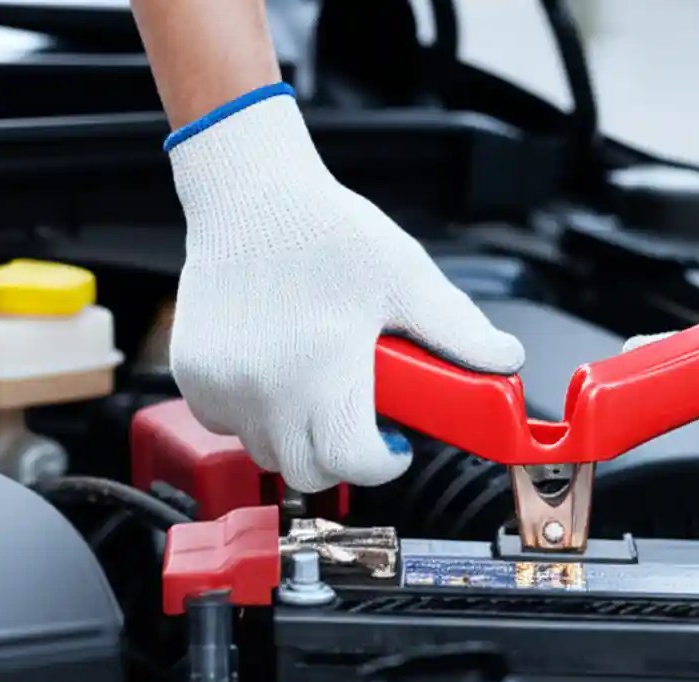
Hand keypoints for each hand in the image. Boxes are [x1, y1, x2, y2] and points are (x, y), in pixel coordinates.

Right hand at [167, 85, 523, 491]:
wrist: (250, 193)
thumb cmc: (325, 230)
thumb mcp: (406, 277)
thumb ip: (457, 329)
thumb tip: (506, 359)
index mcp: (321, 366)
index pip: (350, 460)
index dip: (382, 463)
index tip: (395, 447)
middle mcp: (263, 384)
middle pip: (307, 472)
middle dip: (342, 458)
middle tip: (360, 422)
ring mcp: (221, 383)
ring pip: (264, 450)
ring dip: (297, 437)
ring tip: (320, 389)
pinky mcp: (193, 373)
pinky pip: (224, 423)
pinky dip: (254, 415)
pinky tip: (277, 374)